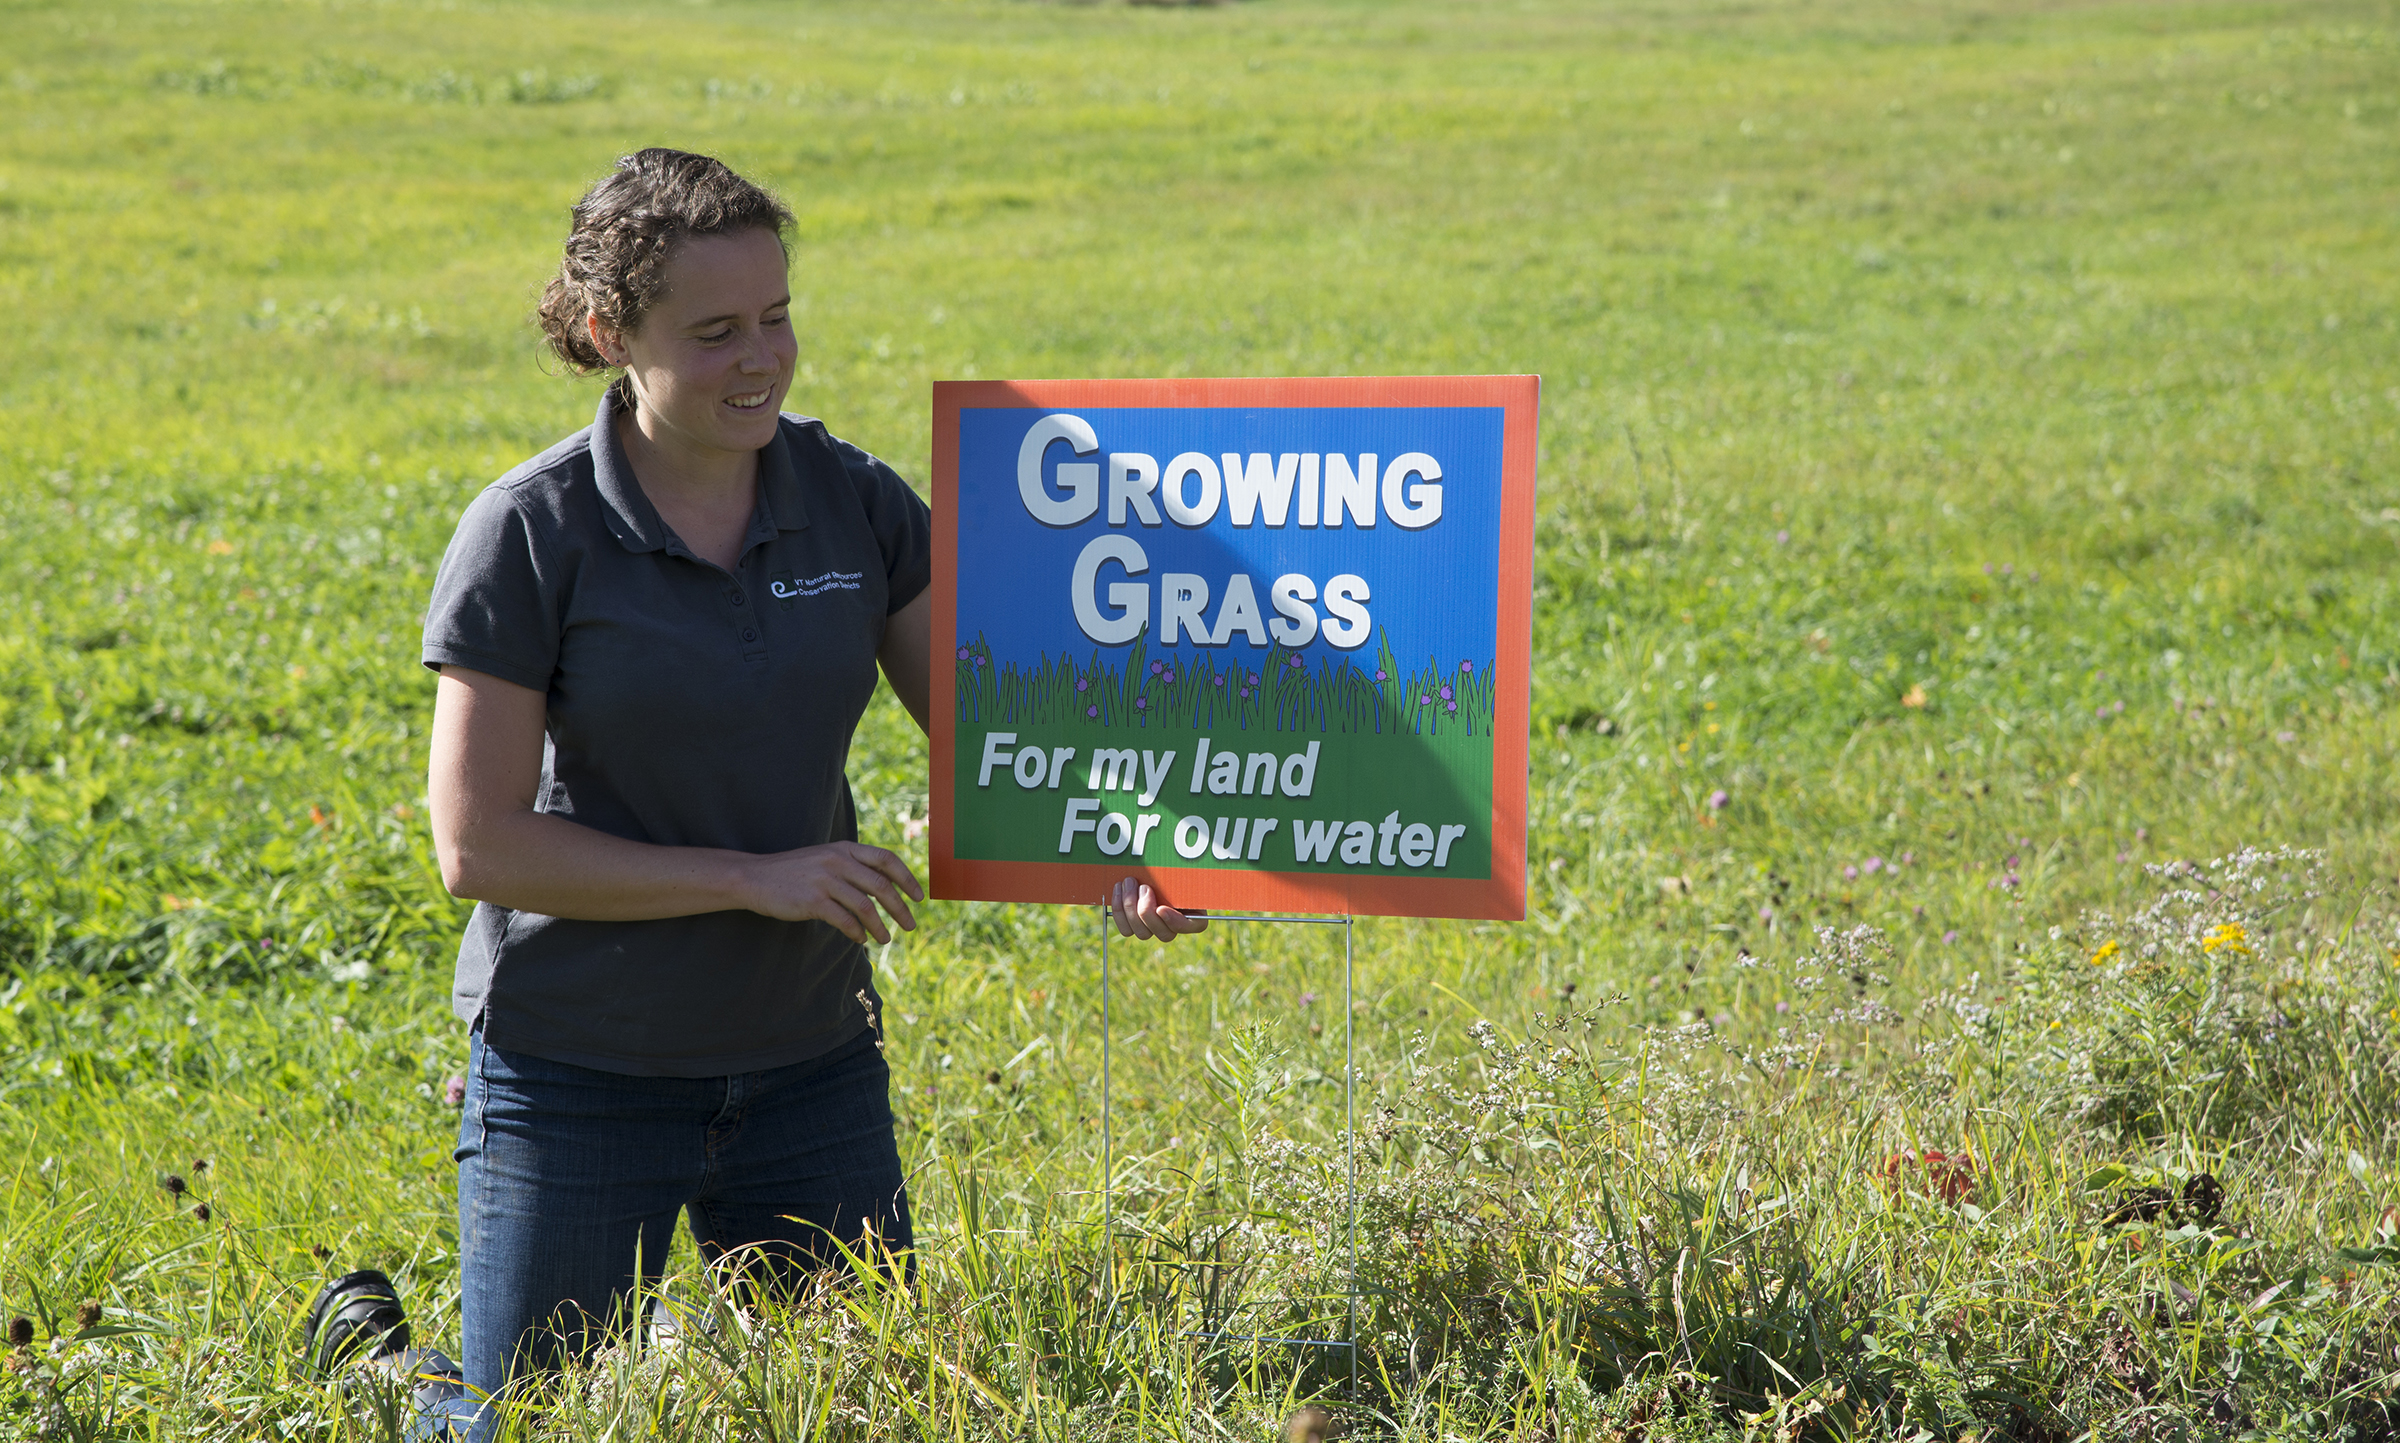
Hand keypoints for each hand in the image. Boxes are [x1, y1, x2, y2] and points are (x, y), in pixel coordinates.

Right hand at [743, 842, 924, 944]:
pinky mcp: (812, 901)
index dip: (907, 878)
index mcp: (844, 848)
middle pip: (881, 885)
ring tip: (885, 939)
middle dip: (900, 908)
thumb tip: (884, 888)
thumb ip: (852, 868)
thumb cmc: (794, 872)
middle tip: (910, 925)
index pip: (886, 859)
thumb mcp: (825, 859)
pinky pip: (844, 920)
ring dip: (880, 926)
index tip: (919, 897)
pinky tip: (861, 939)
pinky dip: (857, 932)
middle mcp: (837, 861)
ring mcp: (824, 880)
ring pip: (865, 906)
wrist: (754, 877)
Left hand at [1109, 876, 1207, 941]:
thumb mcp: (1180, 871)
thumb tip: (1180, 882)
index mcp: (1194, 914)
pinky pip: (1126, 929)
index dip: (1175, 921)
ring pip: (1142, 933)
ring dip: (1132, 908)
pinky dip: (1120, 910)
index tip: (1161, 908)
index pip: (1190, 926)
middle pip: (1163, 934)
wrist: (1150, 867)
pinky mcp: (1135, 926)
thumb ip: (1182, 879)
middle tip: (1143, 887)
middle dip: (1148, 910)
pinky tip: (1119, 889)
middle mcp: (1173, 926)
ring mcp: (1154, 928)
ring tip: (1129, 882)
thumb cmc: (1170, 867)